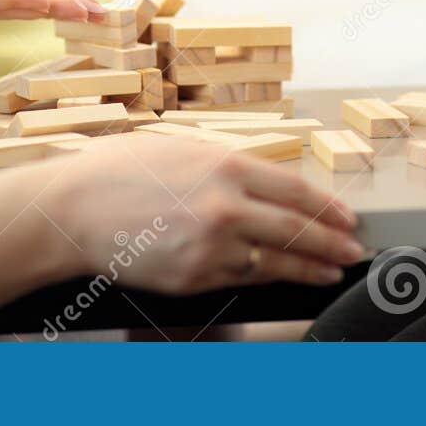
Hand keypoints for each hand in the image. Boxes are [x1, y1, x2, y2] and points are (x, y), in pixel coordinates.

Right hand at [40, 133, 363, 292]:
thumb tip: (261, 179)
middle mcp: (226, 206)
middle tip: (353, 250)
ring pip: (275, 261)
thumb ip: (224, 163)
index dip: (326, 207)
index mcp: (226, 165)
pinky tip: (284, 277)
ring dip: (310, 267)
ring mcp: (211, 246)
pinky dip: (269, 278)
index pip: (294, 190)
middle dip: (331, 242)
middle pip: (296, 229)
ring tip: (331, 269)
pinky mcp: (194, 276)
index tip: (346, 216)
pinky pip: (242, 278)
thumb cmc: (119, 170)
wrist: (71, 209)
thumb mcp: (180, 147)